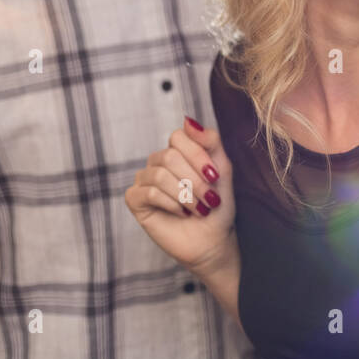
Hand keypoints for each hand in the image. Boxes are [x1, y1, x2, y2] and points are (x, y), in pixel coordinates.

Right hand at [126, 117, 235, 278]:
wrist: (213, 238)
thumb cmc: (218, 204)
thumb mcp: (222, 169)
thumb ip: (210, 141)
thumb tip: (187, 120)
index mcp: (178, 150)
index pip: (179, 136)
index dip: (198, 156)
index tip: (215, 176)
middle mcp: (158, 161)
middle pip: (169, 156)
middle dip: (194, 180)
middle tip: (209, 199)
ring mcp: (144, 179)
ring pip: (159, 175)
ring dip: (185, 194)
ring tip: (199, 208)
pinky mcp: (135, 200)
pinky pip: (148, 192)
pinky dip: (171, 203)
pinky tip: (182, 213)